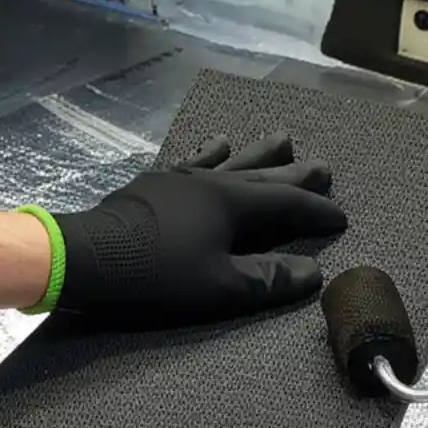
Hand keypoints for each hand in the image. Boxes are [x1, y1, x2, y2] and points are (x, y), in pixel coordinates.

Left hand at [51, 132, 345, 323]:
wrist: (88, 257)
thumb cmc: (157, 274)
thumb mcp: (218, 287)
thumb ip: (266, 279)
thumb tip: (313, 273)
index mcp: (232, 203)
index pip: (286, 203)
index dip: (315, 211)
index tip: (340, 219)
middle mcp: (210, 182)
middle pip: (262, 174)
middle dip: (294, 174)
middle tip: (323, 167)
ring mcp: (180, 178)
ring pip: (229, 160)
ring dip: (256, 153)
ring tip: (279, 140)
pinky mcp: (153, 184)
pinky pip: (191, 161)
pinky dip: (208, 153)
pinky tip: (214, 144)